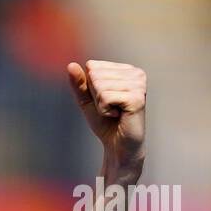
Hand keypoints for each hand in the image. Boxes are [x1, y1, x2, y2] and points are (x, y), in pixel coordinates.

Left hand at [66, 60, 145, 176]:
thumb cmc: (105, 122)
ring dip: (101, 105)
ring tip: (115, 112)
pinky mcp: (137, 98)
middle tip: (110, 108)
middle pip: (95, 75)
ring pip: (100, 86)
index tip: (105, 100)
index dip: (91, 88)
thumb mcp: (87, 100)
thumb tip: (71, 65)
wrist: (117, 146)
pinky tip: (118, 115)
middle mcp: (136, 73)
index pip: (92, 66)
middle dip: (96, 96)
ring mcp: (139, 85)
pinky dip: (105, 110)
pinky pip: (105, 98)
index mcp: (126, 69)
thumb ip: (79, 83)